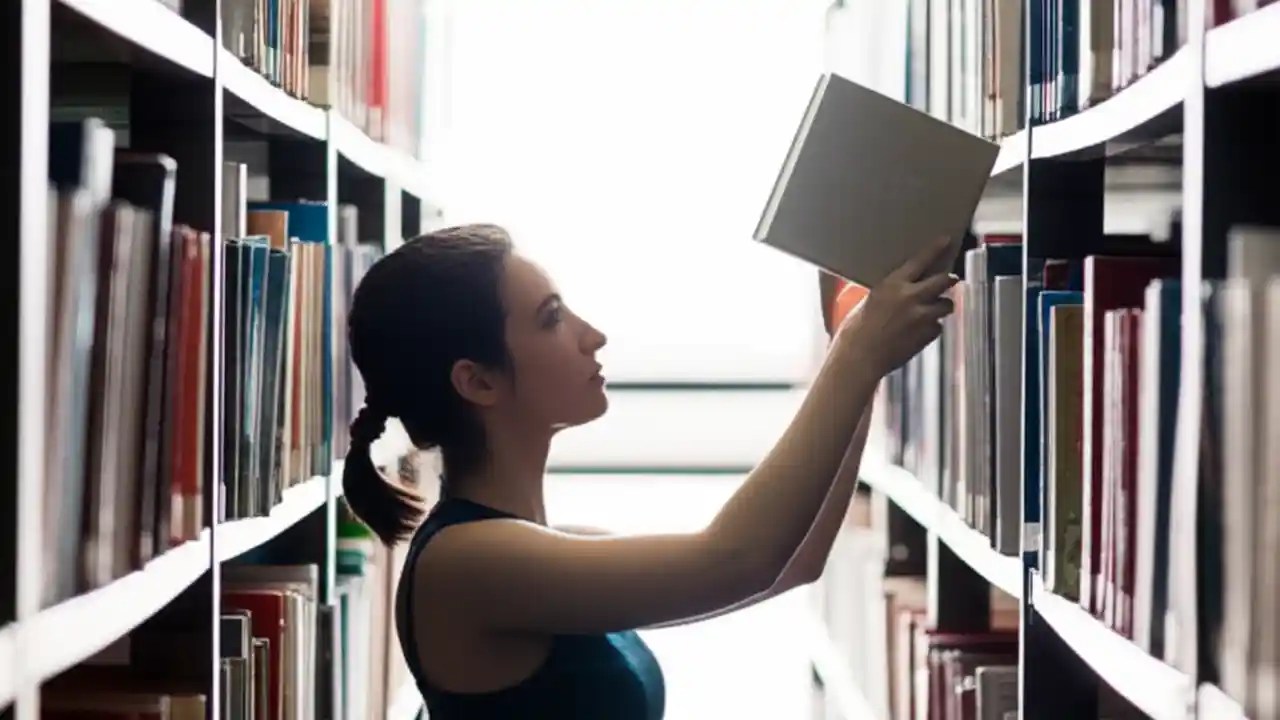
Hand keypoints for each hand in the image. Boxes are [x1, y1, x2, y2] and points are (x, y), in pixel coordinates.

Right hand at [833, 236, 958, 375]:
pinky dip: (931, 329)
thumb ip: (885, 293)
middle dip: (949, 279)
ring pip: (947, 305)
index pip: (921, 260)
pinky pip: (937, 328)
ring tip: (933, 310)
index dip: (936, 248)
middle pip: (944, 280)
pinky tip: (918, 333)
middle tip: (951, 279)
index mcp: (893, 285)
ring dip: (942, 305)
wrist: (859, 358)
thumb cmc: (855, 331)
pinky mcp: (927, 336)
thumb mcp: (865, 302)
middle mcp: (911, 297)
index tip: (947, 240)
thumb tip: (892, 289)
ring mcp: (922, 317)